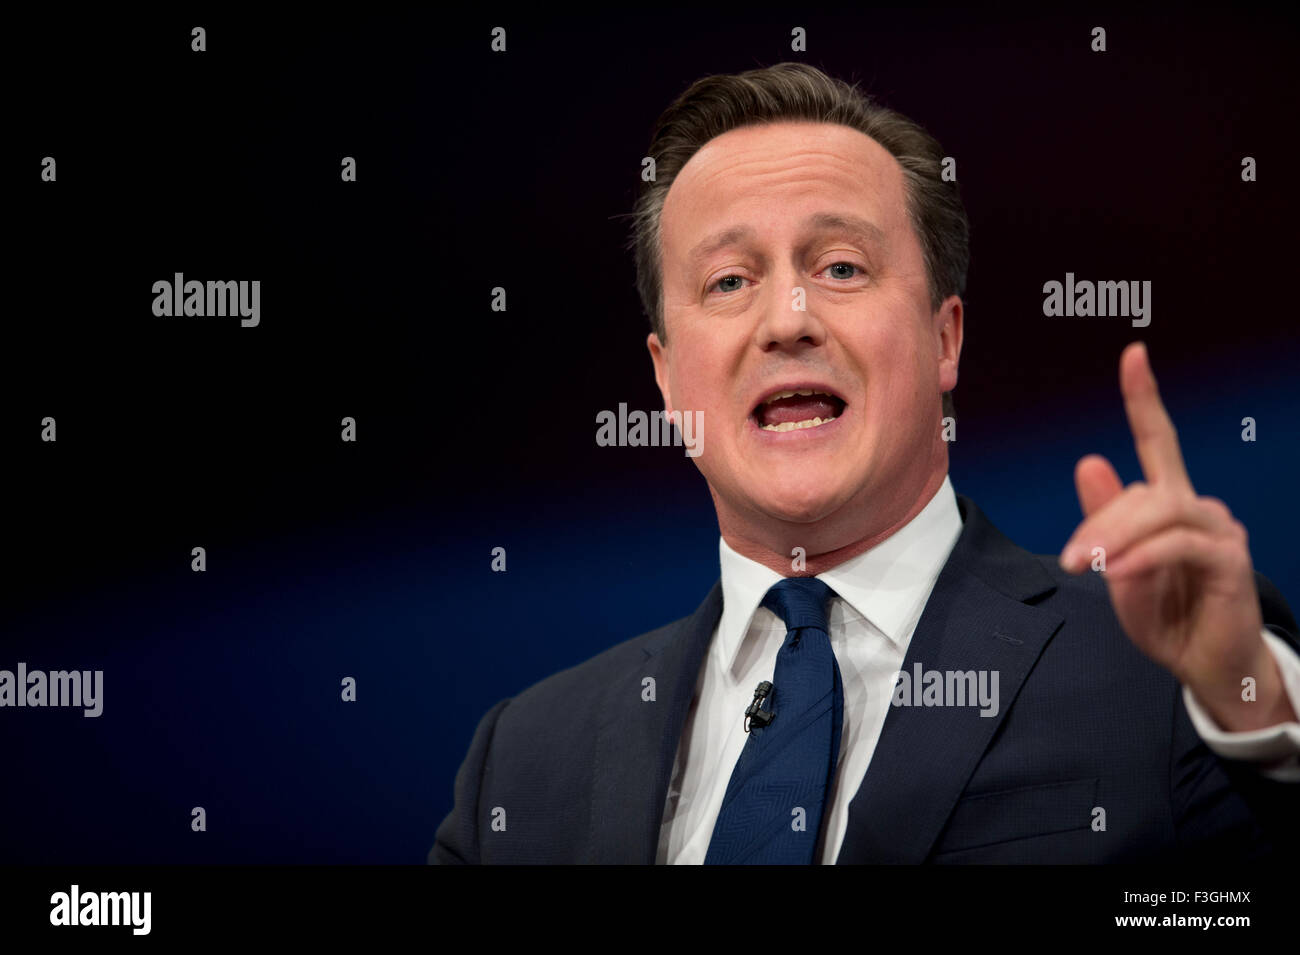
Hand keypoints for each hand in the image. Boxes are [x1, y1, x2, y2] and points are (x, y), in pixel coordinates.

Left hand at [1059, 342, 1294, 731]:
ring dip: (1118, 538)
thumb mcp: (1118, 565)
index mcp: (1169, 503)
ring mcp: (1219, 530)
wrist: (1202, 666)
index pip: (1156, 440)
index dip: (1145, 397)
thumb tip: (1090, 460)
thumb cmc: (1163, 614)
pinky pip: (1180, 545)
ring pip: (1161, 511)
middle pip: (1146, 489)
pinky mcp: (1231, 560)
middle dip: (1102, 522)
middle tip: (1073, 559)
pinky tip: (1121, 572)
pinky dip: (1144, 556)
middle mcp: (1198, 507)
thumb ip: (1106, 519)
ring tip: (1090, 566)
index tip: (1134, 355)